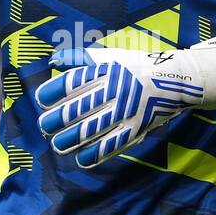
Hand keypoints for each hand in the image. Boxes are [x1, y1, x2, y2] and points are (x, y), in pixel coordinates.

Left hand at [33, 36, 215, 168]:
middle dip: (55, 121)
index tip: (42, 100)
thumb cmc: (134, 66)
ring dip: (69, 140)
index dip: (52, 92)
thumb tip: (53, 61)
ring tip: (58, 145)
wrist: (174, 80)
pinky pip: (112, 145)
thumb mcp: (109, 56)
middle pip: (77, 109)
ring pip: (90, 130)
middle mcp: (114, 90)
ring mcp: (125, 111)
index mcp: (105, 71)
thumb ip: (79, 57)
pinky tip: (81, 158)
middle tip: (44, 126)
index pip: (72, 82)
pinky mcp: (136, 129)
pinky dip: (94, 154)